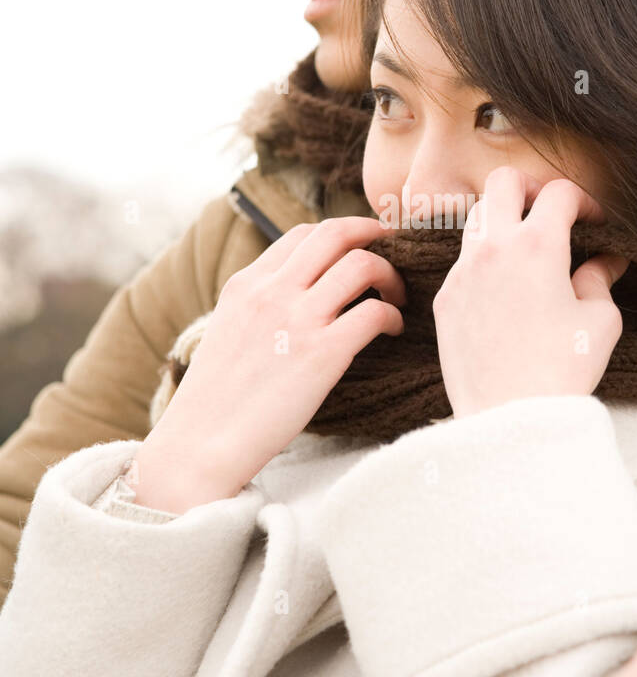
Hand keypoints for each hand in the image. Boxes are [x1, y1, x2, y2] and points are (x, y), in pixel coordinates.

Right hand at [134, 216, 405, 506]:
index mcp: (247, 284)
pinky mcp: (323, 353)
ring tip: (396, 297)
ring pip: (362, 265)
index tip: (361, 244)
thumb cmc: (216, 399)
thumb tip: (298, 292)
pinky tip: (392, 330)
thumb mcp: (228, 329)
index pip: (302, 234)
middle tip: (394, 249)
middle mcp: (272, 292)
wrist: (201, 444)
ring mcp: (298, 320)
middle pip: (335, 233)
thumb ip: (260, 303)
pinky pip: (374, 312)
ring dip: (390, 275)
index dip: (341, 233)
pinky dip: (393, 316)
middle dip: (373, 233)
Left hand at [432, 165, 627, 418]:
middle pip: (503, 181)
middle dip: (531, 188)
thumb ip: (601, 280)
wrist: (510, 419)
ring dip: (503, 221)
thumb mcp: (600, 322)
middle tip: (550, 214)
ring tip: (526, 252)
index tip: (593, 223)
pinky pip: (462, 261)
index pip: (559, 192)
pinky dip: (484, 262)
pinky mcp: (445, 299)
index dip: (583, 200)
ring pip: (476, 217)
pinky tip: (503, 291)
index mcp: (537, 246)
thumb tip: (605, 261)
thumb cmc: (563, 372)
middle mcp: (493, 248)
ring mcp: (462, 273)